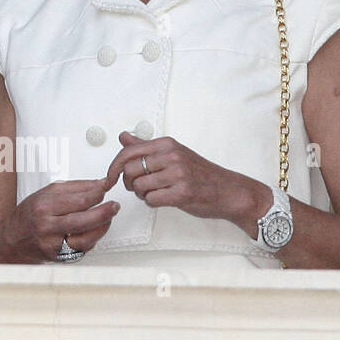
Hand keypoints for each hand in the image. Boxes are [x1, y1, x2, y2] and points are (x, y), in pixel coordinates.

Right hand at [1, 178, 119, 261]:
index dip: (97, 193)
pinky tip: (95, 229)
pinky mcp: (59, 257)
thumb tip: (98, 184)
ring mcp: (53, 244)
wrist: (12, 241)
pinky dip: (93, 238)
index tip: (107, 187)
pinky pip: (83, 248)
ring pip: (86, 238)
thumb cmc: (29, 215)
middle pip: (84, 220)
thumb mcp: (46, 193)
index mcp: (44, 207)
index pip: (79, 200)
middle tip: (115, 206)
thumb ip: (74, 188)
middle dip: (105, 212)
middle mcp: (48, 226)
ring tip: (108, 217)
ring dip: (102, 227)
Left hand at [105, 132, 268, 229]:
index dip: (113, 167)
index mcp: (167, 144)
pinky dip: (153, 203)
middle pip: (129, 170)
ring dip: (142, 194)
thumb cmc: (200, 174)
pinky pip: (151, 200)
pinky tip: (164, 199)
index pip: (128, 152)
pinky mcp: (182, 193)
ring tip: (155, 193)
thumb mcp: (173, 153)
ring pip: (139, 186)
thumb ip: (145, 146)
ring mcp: (178, 174)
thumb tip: (123, 137)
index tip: (110, 177)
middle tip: (139, 187)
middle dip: (129, 183)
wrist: (229, 191)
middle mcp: (171, 155)